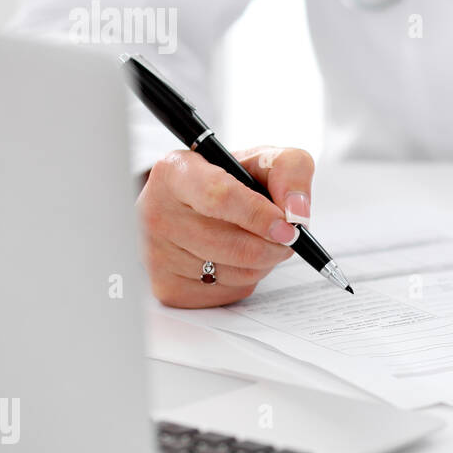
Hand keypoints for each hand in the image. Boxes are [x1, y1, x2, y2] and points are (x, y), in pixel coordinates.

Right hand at [137, 146, 315, 307]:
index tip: (288, 227)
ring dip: (263, 262)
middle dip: (274, 245)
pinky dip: (245, 280)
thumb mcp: (264, 160)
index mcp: (175, 172)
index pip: (219, 197)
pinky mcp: (167, 286)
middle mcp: (156, 212)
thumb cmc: (231, 180)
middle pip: (233, 244)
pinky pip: (227, 293)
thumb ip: (291, 170)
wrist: (194, 205)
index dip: (260, 216)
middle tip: (287, 237)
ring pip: (235, 273)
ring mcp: (157, 254)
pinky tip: (237, 258)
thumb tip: (296, 212)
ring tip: (259, 241)